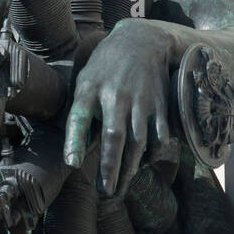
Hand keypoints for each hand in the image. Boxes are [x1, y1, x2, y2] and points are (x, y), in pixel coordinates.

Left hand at [63, 21, 173, 196]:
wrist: (142, 41)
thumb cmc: (106, 67)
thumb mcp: (86, 81)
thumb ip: (83, 112)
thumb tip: (81, 149)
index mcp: (90, 89)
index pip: (80, 116)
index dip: (76, 141)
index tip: (73, 163)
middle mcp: (116, 95)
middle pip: (114, 136)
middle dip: (110, 167)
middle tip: (105, 192)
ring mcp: (140, 101)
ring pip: (137, 141)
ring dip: (129, 168)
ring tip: (119, 188)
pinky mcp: (159, 105)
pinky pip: (158, 136)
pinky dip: (151, 154)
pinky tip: (142, 165)